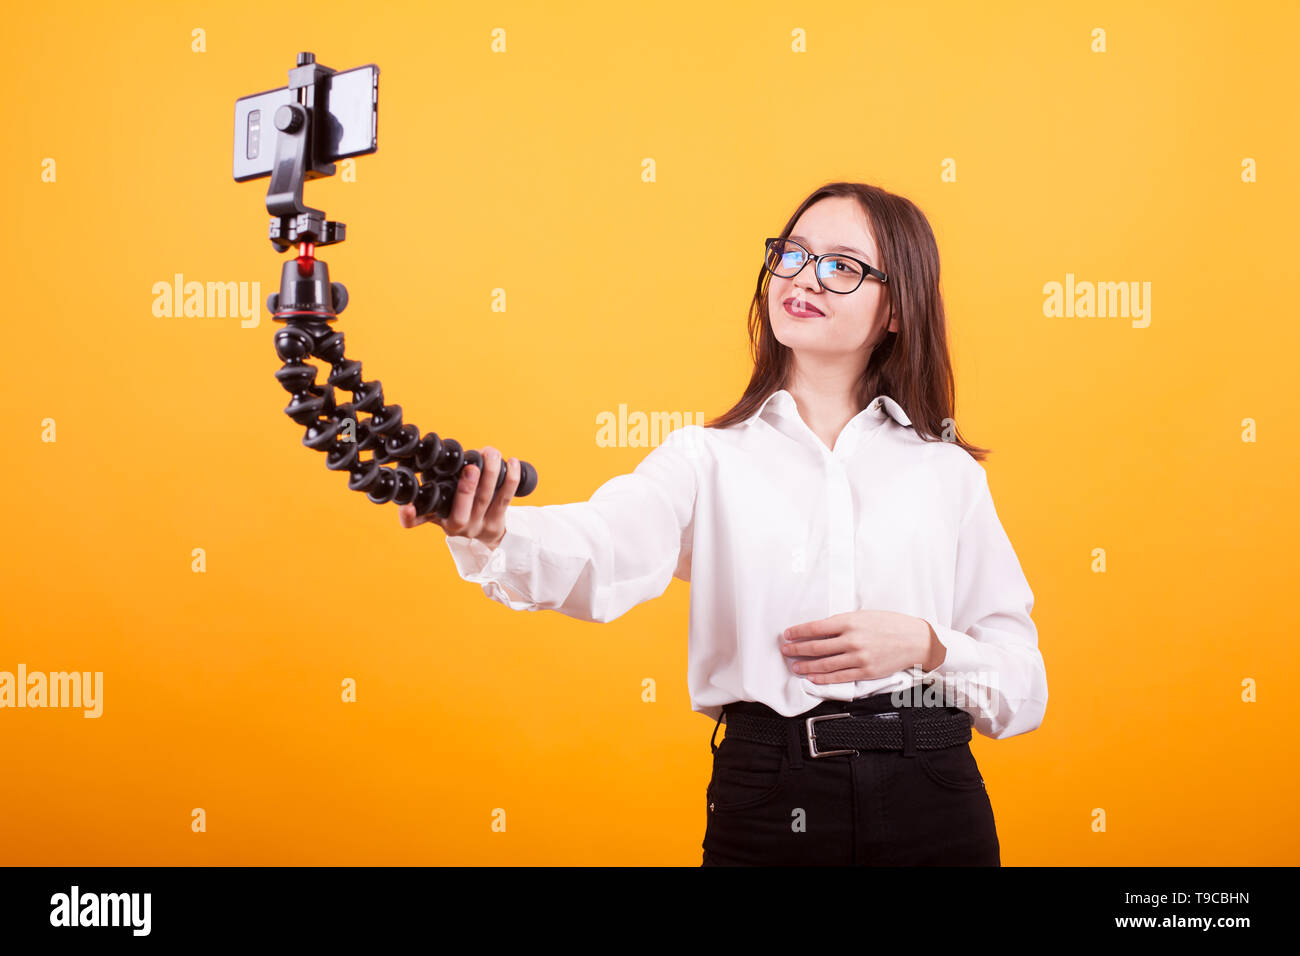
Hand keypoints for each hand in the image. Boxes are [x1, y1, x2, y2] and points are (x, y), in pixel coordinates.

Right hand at [397, 445, 519, 549]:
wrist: (486, 536)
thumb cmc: (461, 509)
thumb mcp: (443, 502)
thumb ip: (438, 482)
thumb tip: (441, 452)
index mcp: (436, 517)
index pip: (416, 521)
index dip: (409, 516)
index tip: (407, 506)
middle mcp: (455, 526)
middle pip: (460, 511)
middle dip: (466, 489)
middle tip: (471, 467)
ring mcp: (477, 526)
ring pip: (485, 501)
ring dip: (490, 475)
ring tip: (491, 454)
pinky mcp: (496, 523)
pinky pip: (505, 499)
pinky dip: (510, 479)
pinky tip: (511, 463)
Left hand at [779, 610, 940, 682]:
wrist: (915, 640)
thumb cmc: (890, 624)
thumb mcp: (864, 615)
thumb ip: (842, 623)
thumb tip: (820, 630)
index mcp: (850, 621)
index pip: (816, 627)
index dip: (798, 632)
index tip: (788, 634)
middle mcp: (852, 640)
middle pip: (816, 647)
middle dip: (797, 649)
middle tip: (786, 650)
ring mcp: (858, 657)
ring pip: (824, 664)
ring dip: (806, 666)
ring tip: (795, 666)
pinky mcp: (865, 672)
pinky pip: (838, 677)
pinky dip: (822, 678)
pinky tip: (812, 677)